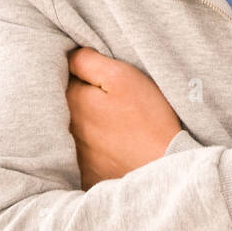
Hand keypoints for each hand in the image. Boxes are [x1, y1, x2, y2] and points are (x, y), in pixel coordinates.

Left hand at [66, 47, 182, 189]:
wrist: (166, 165)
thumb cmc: (147, 117)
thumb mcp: (121, 76)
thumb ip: (88, 61)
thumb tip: (69, 56)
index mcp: (73, 102)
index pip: (65, 77)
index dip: (83, 71)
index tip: (102, 75)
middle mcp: (68, 130)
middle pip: (68, 104)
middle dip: (84, 97)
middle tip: (112, 99)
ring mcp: (77, 156)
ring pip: (77, 129)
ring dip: (89, 122)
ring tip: (116, 122)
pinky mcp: (89, 174)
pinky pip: (86, 155)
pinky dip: (96, 147)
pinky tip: (116, 145)